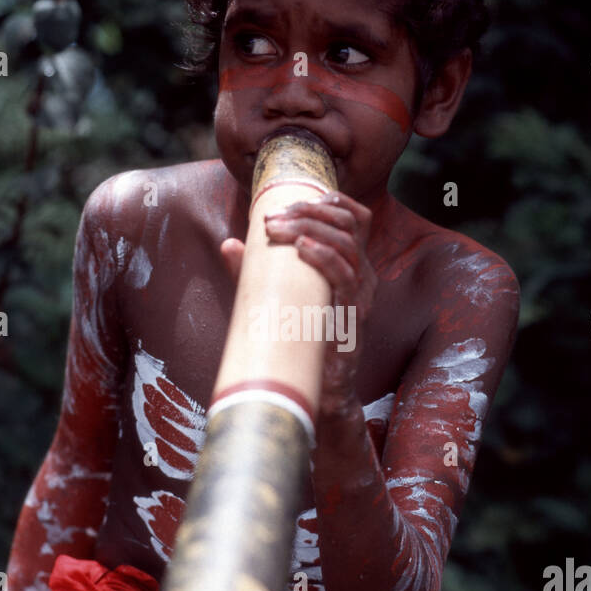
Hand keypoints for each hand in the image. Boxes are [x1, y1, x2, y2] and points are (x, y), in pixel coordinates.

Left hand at [262, 192, 376, 418]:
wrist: (311, 389)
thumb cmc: (296, 340)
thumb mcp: (275, 297)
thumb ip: (255, 271)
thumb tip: (228, 244)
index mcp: (352, 265)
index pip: (355, 217)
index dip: (329, 201)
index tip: (290, 204)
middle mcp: (363, 275)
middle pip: (348, 223)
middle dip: (308, 211)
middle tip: (271, 219)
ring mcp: (361, 295)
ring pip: (347, 243)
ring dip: (309, 228)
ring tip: (276, 229)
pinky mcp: (353, 316)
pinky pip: (345, 276)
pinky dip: (324, 256)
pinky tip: (301, 247)